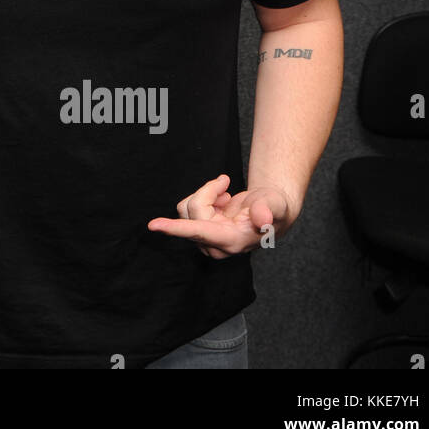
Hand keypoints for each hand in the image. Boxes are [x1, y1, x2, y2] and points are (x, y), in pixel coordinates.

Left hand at [146, 174, 288, 259]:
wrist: (269, 212)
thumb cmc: (274, 208)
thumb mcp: (276, 205)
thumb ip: (268, 211)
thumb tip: (262, 219)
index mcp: (232, 241)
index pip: (199, 232)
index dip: (175, 228)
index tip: (153, 225)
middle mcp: (215, 245)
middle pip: (193, 210)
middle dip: (208, 191)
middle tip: (226, 183)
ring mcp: (205, 240)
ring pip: (187, 207)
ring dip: (206, 194)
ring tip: (226, 195)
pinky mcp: (199, 231)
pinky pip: (187, 207)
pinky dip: (203, 197)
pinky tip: (221, 201)